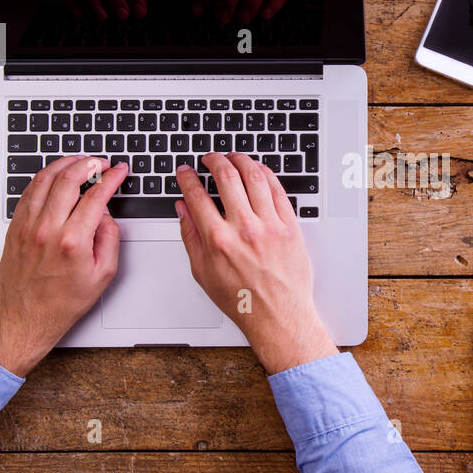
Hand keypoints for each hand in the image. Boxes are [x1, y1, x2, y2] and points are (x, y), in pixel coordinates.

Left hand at [0, 156, 127, 376]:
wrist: (27, 316)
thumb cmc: (63, 301)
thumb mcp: (104, 275)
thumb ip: (110, 238)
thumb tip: (106, 214)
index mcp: (73, 241)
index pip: (96, 196)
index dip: (112, 178)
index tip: (119, 170)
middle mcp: (47, 229)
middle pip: (69, 179)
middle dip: (89, 164)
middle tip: (101, 162)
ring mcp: (27, 226)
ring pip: (45, 180)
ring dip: (64, 164)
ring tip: (79, 161)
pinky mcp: (15, 227)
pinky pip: (29, 191)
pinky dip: (44, 177)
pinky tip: (55, 175)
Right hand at [174, 153, 336, 373]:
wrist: (278, 315)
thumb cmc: (242, 299)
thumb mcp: (203, 272)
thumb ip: (190, 236)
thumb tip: (182, 209)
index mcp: (218, 240)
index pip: (197, 195)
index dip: (187, 178)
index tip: (185, 171)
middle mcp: (244, 228)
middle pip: (226, 177)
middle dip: (214, 160)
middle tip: (210, 158)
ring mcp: (270, 225)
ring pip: (254, 177)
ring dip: (241, 160)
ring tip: (234, 157)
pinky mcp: (290, 226)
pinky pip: (278, 191)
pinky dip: (266, 175)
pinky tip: (258, 171)